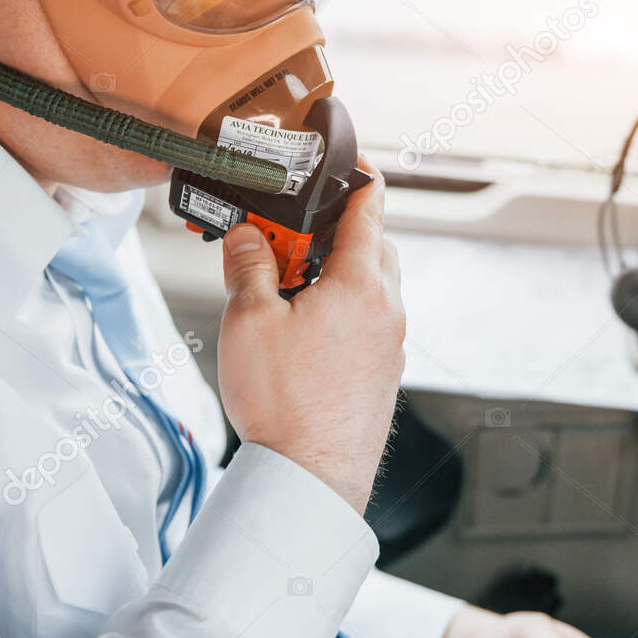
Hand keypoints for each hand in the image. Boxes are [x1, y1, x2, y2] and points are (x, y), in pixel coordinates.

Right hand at [218, 160, 403, 513]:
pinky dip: (346, 306)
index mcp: (362, 283)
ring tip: (291, 281)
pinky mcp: (384, 372)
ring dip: (341, 269)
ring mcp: (391, 343)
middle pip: (375, 244)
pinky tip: (307, 325)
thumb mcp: (249, 321)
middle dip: (341, 227)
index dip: (359, 177)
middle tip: (294, 230)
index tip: (348, 162)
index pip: (372, 208)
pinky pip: (371, 320)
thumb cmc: (285, 404)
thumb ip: (248, 266)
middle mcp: (388, 309)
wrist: (312, 475)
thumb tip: (245, 235)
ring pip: (375, 284)